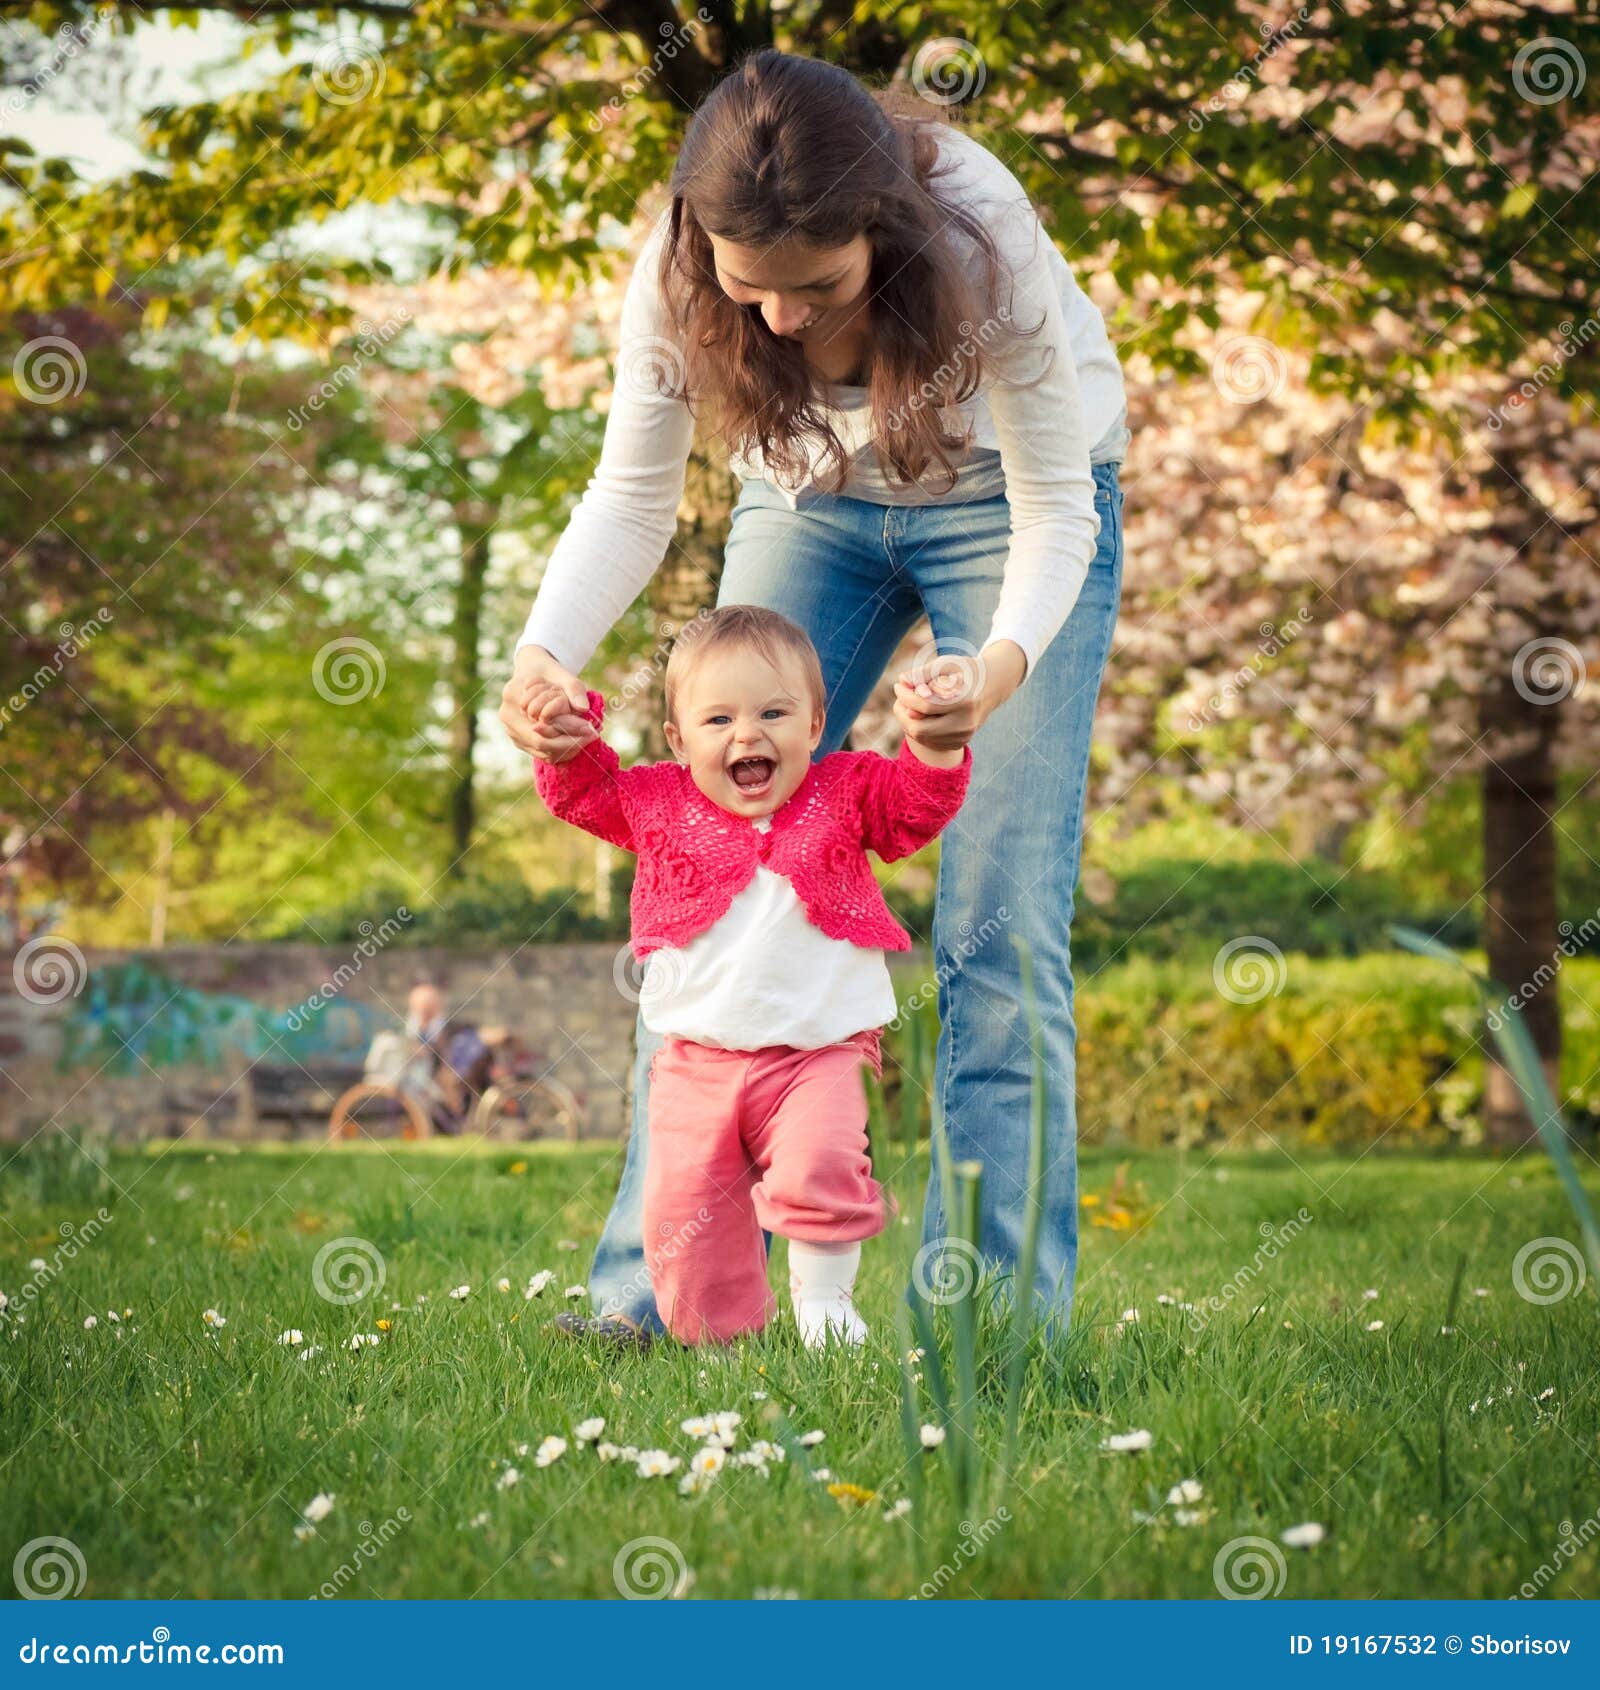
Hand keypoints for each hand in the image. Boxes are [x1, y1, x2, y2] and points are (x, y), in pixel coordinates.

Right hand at [498, 646, 598, 764]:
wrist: (533, 673)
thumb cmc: (550, 673)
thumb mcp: (564, 675)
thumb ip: (574, 689)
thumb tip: (583, 708)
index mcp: (513, 695)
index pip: (543, 722)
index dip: (569, 730)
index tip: (592, 729)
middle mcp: (507, 716)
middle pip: (541, 742)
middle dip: (570, 743)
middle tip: (593, 736)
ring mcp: (510, 730)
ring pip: (541, 751)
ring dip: (566, 749)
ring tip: (586, 739)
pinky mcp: (517, 740)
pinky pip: (540, 753)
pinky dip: (560, 751)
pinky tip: (575, 743)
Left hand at [893, 640, 1025, 752]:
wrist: (991, 688)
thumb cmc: (965, 672)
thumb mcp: (947, 664)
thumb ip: (924, 672)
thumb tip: (902, 680)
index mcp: (966, 702)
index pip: (926, 706)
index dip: (906, 696)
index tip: (898, 685)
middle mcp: (966, 724)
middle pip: (920, 729)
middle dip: (903, 714)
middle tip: (899, 698)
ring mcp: (963, 737)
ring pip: (922, 738)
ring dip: (908, 721)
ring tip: (909, 704)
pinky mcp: (959, 744)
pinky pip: (929, 742)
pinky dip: (919, 729)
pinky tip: (920, 714)